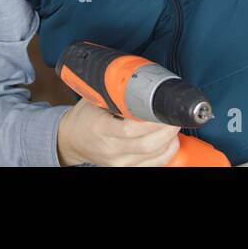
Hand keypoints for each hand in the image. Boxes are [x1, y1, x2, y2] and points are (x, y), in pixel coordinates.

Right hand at [57, 99, 181, 165]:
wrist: (72, 140)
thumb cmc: (85, 117)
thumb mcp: (93, 99)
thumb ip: (114, 92)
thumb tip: (138, 79)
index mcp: (100, 129)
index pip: (129, 130)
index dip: (150, 122)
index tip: (162, 110)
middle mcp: (110, 150)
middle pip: (146, 146)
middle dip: (167, 131)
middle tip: (175, 116)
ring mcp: (118, 163)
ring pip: (153, 158)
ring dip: (169, 142)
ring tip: (174, 126)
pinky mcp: (125, 170)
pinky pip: (152, 166)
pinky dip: (166, 154)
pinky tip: (169, 141)